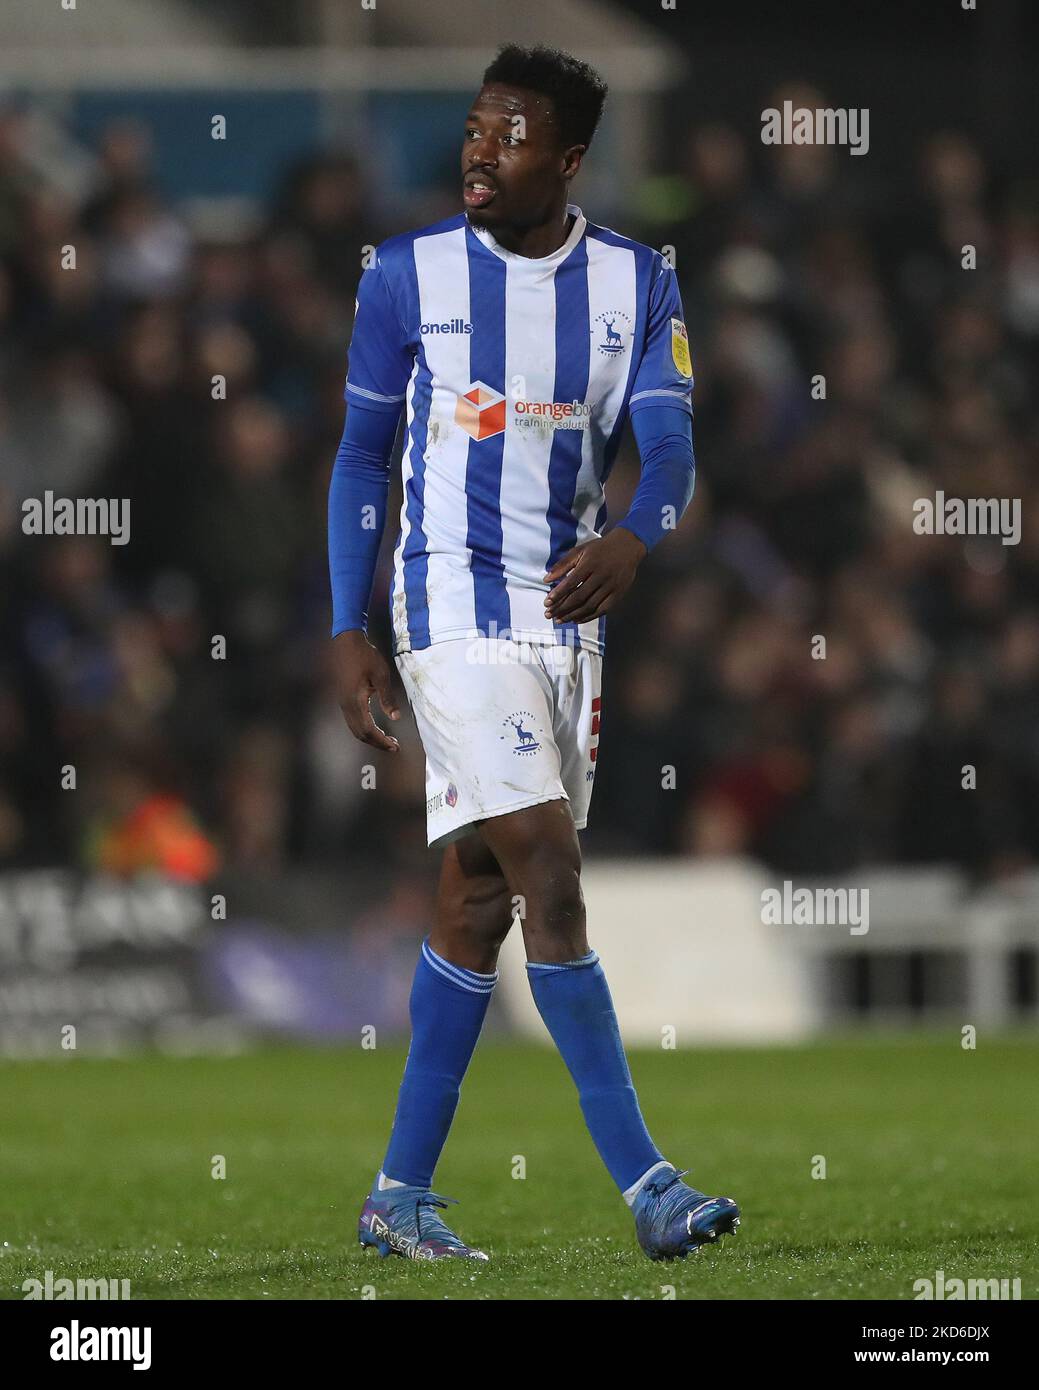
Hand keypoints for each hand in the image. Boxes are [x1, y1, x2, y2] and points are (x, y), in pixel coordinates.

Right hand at [333, 630, 401, 751]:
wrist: (346, 642)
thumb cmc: (365, 656)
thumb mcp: (381, 675)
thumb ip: (387, 698)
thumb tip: (396, 717)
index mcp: (355, 701)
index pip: (368, 730)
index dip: (381, 741)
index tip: (395, 746)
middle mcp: (346, 705)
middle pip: (360, 734)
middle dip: (377, 743)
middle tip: (394, 746)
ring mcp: (342, 703)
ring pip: (355, 729)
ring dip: (371, 737)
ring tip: (387, 739)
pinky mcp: (343, 699)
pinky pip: (352, 721)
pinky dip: (364, 729)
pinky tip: (376, 727)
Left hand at [543, 527, 647, 624]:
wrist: (628, 546)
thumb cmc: (601, 549)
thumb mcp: (580, 550)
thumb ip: (563, 564)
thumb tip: (546, 579)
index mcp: (590, 563)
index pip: (571, 582)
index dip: (558, 594)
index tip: (547, 602)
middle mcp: (601, 576)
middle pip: (579, 597)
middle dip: (562, 608)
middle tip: (549, 614)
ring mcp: (611, 586)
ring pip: (590, 606)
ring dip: (573, 615)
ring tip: (560, 620)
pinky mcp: (618, 594)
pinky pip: (602, 610)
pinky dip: (588, 617)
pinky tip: (576, 620)